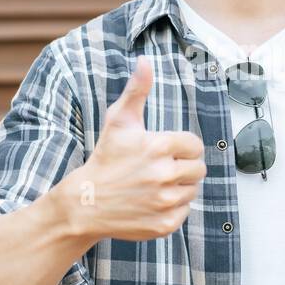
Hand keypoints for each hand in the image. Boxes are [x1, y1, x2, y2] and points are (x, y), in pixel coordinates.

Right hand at [61, 54, 206, 242]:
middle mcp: (164, 175)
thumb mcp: (118, 120)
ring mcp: (165, 202)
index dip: (182, 147)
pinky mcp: (164, 224)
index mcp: (159, 146)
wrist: (85, 203)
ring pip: (193, 191)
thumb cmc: (106, 158)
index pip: (195, 145)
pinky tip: (152, 202)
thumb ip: (137, 90)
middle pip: (198, 169)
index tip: (164, 151)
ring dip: (179, 187)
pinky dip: (173, 208)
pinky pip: (185, 212)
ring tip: (154, 186)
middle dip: (182, 167)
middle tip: (158, 169)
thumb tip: (145, 61)